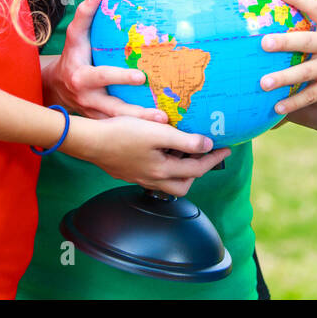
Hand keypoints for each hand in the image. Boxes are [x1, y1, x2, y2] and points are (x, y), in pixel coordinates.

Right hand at [44, 0, 169, 122]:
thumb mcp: (74, 36)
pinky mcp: (102, 124)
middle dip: (137, 115)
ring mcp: (95, 115)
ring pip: (119, 126)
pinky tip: (160, 136)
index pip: (103, 77)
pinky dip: (138, 133)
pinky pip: (121, 131)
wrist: (54, 87)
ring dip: (141, 128)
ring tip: (166, 127)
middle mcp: (89, 100)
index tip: (140, 77)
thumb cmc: (71, 57)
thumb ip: (84, 15)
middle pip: (115, 110)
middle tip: (161, 116)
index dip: (120, 77)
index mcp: (83, 78)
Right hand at [68, 115, 231, 196]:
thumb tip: (206, 145)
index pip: (197, 168)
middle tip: (204, 154)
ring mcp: (139, 177)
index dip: (214, 158)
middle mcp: (153, 179)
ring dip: (179, 169)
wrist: (90, 141)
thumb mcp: (158, 132)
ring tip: (182, 149)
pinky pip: (153, 176)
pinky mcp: (129, 172)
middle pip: (183, 185)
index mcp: (163, 171)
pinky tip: (159, 151)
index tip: (226, 149)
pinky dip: (163, 166)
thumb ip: (184, 140)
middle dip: (197, 171)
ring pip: (167, 182)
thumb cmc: (122, 133)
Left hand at [258, 0, 316, 112]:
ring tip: (263, 83)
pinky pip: (313, 95)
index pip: (316, 7)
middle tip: (263, 42)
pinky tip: (277, 107)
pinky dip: (295, 102)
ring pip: (306, 72)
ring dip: (284, 78)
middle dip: (285, 42)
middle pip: (307, 42)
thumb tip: (296, 11)